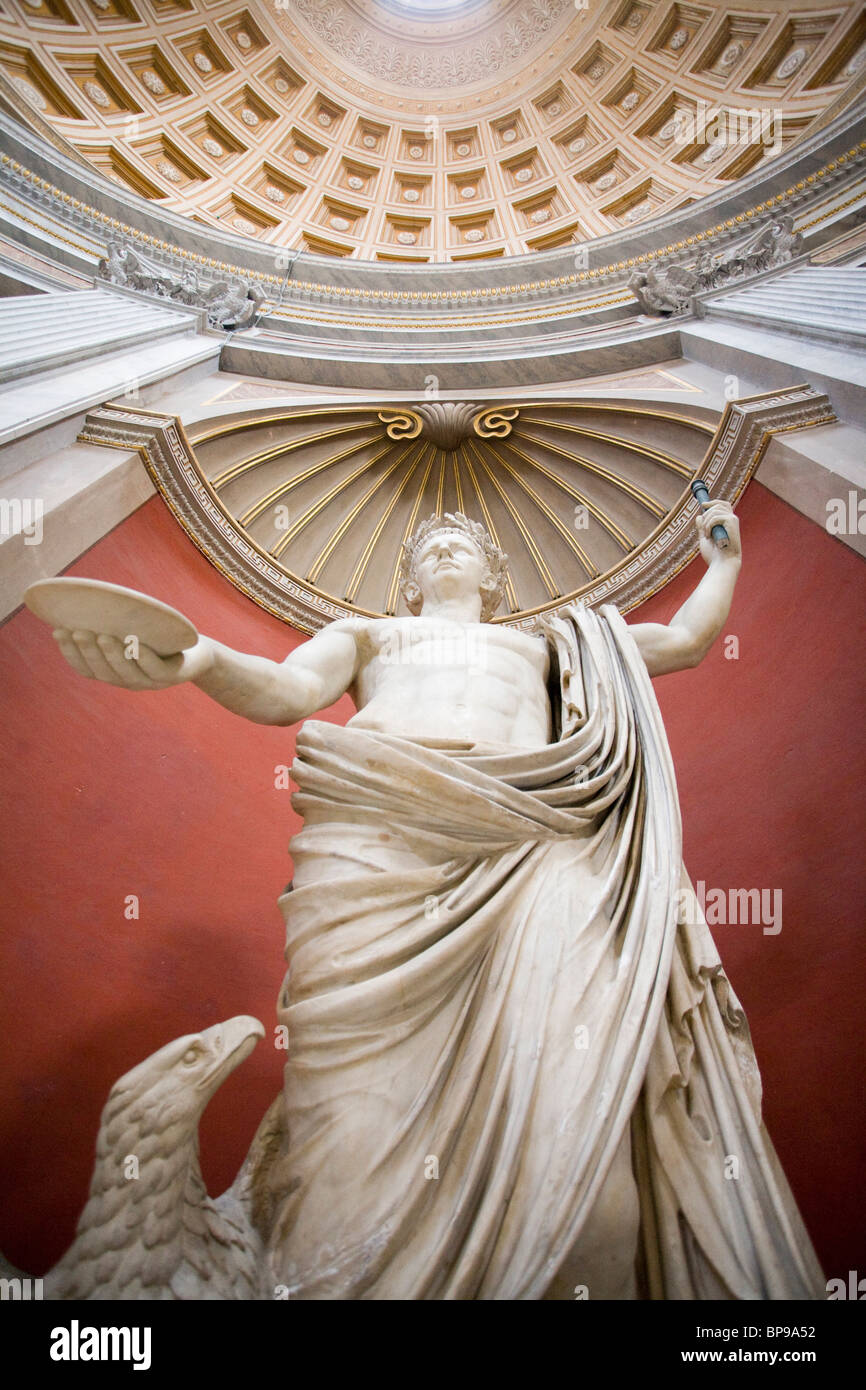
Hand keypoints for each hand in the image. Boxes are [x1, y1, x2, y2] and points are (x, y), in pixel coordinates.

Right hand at [52, 630, 214, 690]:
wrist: (197, 653)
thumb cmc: (158, 638)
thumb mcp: (132, 630)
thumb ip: (111, 622)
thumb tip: (83, 596)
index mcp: (114, 673)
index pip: (86, 668)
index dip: (71, 652)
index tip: (58, 631)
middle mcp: (128, 681)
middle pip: (103, 670)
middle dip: (88, 651)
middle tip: (78, 630)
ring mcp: (149, 681)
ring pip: (126, 671)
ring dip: (113, 654)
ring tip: (103, 635)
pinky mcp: (171, 676)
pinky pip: (155, 668)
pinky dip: (143, 656)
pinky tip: (135, 643)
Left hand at [696, 500, 740, 566]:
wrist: (722, 563)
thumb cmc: (715, 555)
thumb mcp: (705, 539)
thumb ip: (703, 528)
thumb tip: (699, 516)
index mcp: (728, 522)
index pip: (723, 505)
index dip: (713, 502)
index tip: (703, 505)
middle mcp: (732, 519)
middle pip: (718, 504)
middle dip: (706, 513)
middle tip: (703, 528)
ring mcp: (733, 520)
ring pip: (715, 511)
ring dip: (706, 522)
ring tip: (706, 535)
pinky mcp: (732, 522)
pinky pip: (715, 517)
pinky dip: (708, 526)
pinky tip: (709, 536)